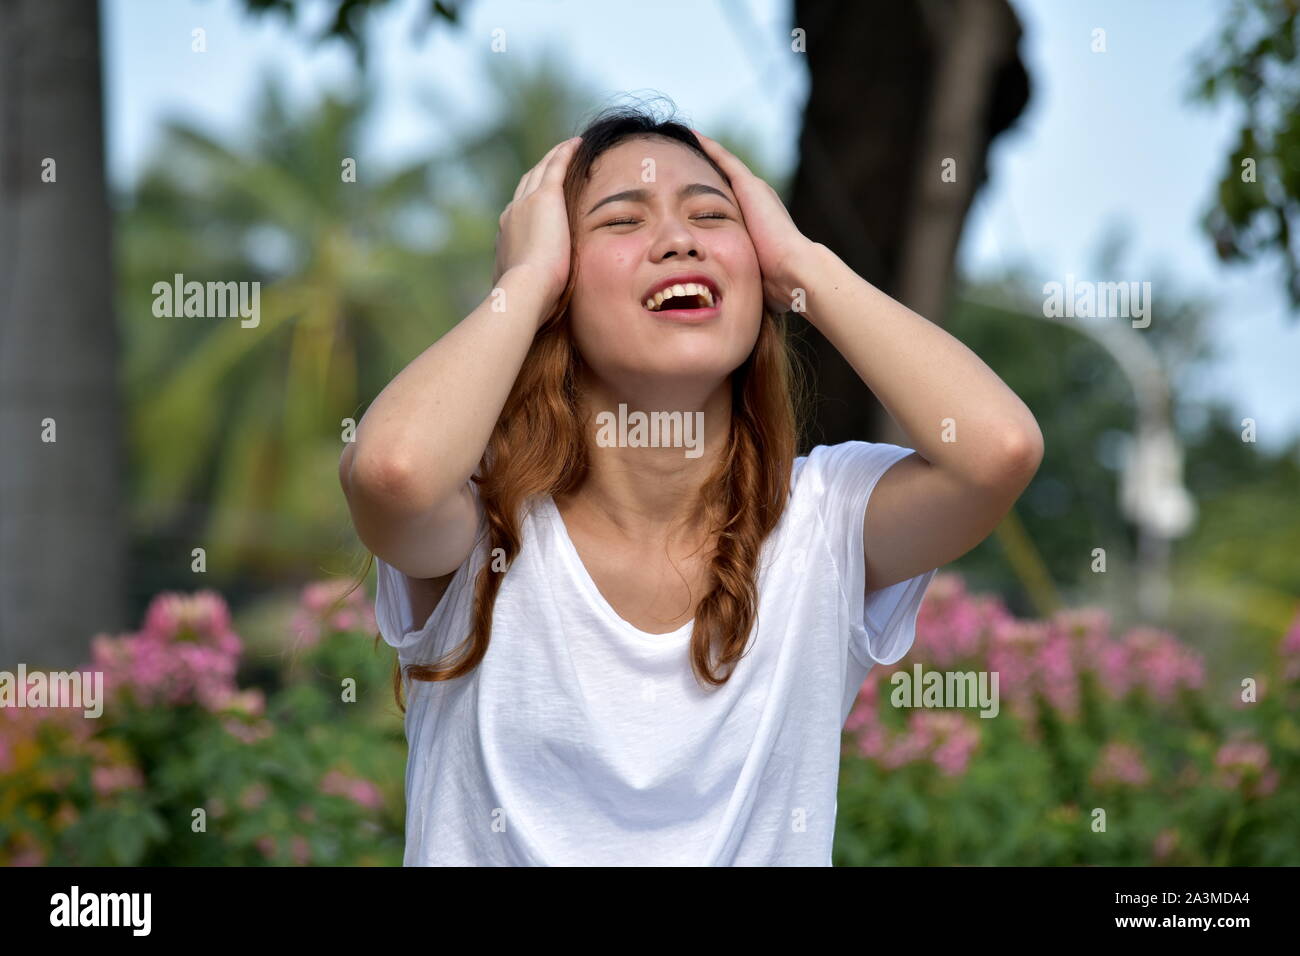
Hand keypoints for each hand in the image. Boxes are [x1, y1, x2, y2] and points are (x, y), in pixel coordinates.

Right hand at [492, 136, 582, 313]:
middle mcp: (512, 214)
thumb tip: (533, 306)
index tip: (539, 199)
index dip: (529, 202)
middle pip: (526, 185)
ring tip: (567, 149)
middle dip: (539, 174)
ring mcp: (526, 203)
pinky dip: (564, 153)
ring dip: (552, 159)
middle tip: (553, 164)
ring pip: (540, 171)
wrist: (525, 290)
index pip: (520, 211)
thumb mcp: (526, 293)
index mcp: (507, 236)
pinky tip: (577, 144)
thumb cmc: (528, 301)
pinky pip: (556, 167)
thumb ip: (529, 290)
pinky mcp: (545, 197)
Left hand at [690, 129, 817, 315]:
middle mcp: (757, 203)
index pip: (728, 208)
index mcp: (757, 224)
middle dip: (705, 172)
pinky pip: (723, 159)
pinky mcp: (749, 185)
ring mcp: (754, 192)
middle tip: (681, 161)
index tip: (692, 196)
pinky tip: (691, 135)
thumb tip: (738, 309)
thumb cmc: (777, 286)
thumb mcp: (751, 279)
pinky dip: (708, 147)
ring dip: (705, 154)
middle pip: (725, 183)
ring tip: (683, 141)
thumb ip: (743, 283)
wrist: (795, 273)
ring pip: (723, 166)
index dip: (710, 202)